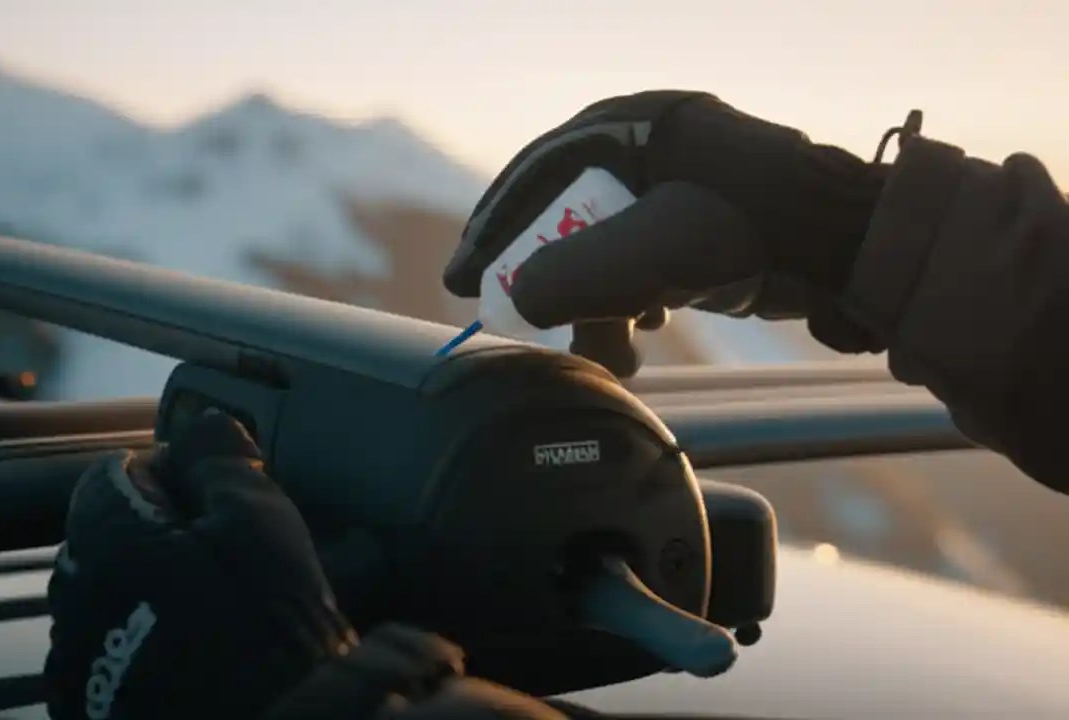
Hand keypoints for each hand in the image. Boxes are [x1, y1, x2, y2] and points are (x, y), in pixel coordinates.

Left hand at [44, 410, 356, 718]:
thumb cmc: (274, 633)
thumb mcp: (260, 522)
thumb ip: (221, 460)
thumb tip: (203, 424)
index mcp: (104, 544)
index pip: (116, 473)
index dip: (177, 475)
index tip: (223, 499)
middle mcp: (72, 603)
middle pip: (109, 534)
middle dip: (164, 531)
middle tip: (232, 554)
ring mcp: (78, 664)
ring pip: (109, 593)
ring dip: (152, 587)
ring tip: (219, 611)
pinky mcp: (94, 708)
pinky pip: (110, 650)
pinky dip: (144, 641)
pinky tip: (196, 656)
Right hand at [443, 91, 889, 366]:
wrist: (854, 247)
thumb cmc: (755, 231)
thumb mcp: (649, 253)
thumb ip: (570, 277)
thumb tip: (516, 301)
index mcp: (629, 129)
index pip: (534, 179)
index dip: (493, 234)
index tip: (462, 282)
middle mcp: (647, 148)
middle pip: (567, 219)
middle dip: (558, 288)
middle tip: (536, 332)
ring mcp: (677, 184)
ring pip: (606, 249)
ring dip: (600, 308)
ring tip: (613, 353)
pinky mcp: (703, 219)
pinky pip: (642, 261)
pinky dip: (632, 301)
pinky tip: (643, 331)